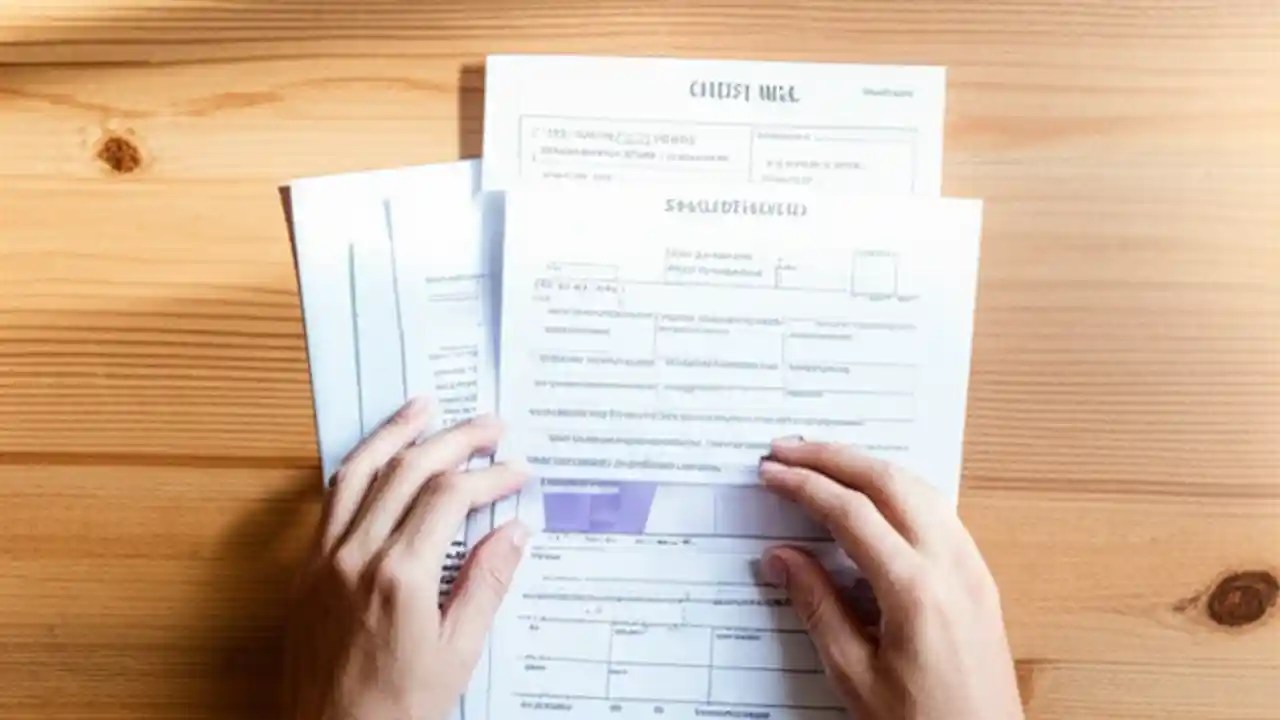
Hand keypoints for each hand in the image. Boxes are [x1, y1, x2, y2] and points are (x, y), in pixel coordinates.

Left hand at [283, 397, 529, 719]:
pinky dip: (357, 467)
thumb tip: (515, 533)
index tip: (517, 473)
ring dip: (395, 433)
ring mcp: (325, 559)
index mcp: (400, 576)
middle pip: (407, 470)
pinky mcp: (306, 571)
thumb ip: (485, 584)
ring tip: (423, 407)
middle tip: (489, 425)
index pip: (449, 497)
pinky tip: (376, 456)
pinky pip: (331, 500)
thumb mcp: (457, 653)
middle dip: (453, 439)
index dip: (489, 476)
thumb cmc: (395, 709)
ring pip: (359, 472)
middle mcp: (356, 556)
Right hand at [758, 438, 1021, 719]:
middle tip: (788, 449)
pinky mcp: (981, 580)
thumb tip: (783, 557)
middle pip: (888, 482)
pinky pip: (940, 512)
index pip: (851, 513)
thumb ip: (817, 607)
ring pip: (920, 488)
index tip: (771, 473)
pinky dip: (899, 490)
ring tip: (824, 463)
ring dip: (868, 467)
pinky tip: (873, 499)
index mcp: (915, 590)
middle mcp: (951, 567)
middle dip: (833, 458)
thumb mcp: (854, 676)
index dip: (805, 485)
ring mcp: (972, 569)